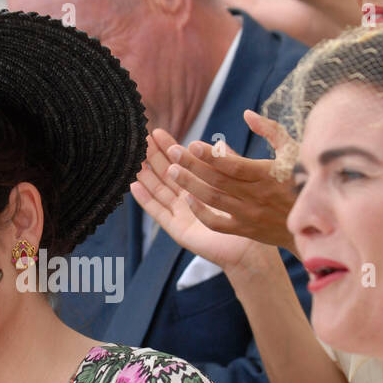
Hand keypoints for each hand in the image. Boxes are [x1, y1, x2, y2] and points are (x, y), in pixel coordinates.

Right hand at [132, 130, 279, 271]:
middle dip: (153, 157)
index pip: (181, 162)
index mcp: (201, 186)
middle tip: (141, 139)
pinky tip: (134, 185)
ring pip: (159, 190)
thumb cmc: (249, 219)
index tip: (157, 131)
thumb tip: (219, 143)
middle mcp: (188, 199)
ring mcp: (181, 214)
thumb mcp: (239, 186)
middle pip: (165, 174)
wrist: (249, 250)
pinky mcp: (177, 229)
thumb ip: (228, 165)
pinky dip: (146, 200)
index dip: (169, 147)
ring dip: (146, 175)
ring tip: (133, 158)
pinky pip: (159, 212)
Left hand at [150, 115, 297, 249]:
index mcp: (268, 175)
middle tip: (171, 152)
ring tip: (170, 171)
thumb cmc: (304, 180)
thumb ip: (271, 131)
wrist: (317, 223)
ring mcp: (250, 214)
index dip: (212, 156)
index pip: (235, 165)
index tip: (192, 144)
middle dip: (193, 165)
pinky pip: (218, 224)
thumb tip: (247, 114)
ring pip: (214, 200)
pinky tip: (187, 200)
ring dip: (191, 185)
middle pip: (219, 180)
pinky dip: (201, 213)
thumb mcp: (294, 152)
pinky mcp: (246, 229)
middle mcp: (257, 195)